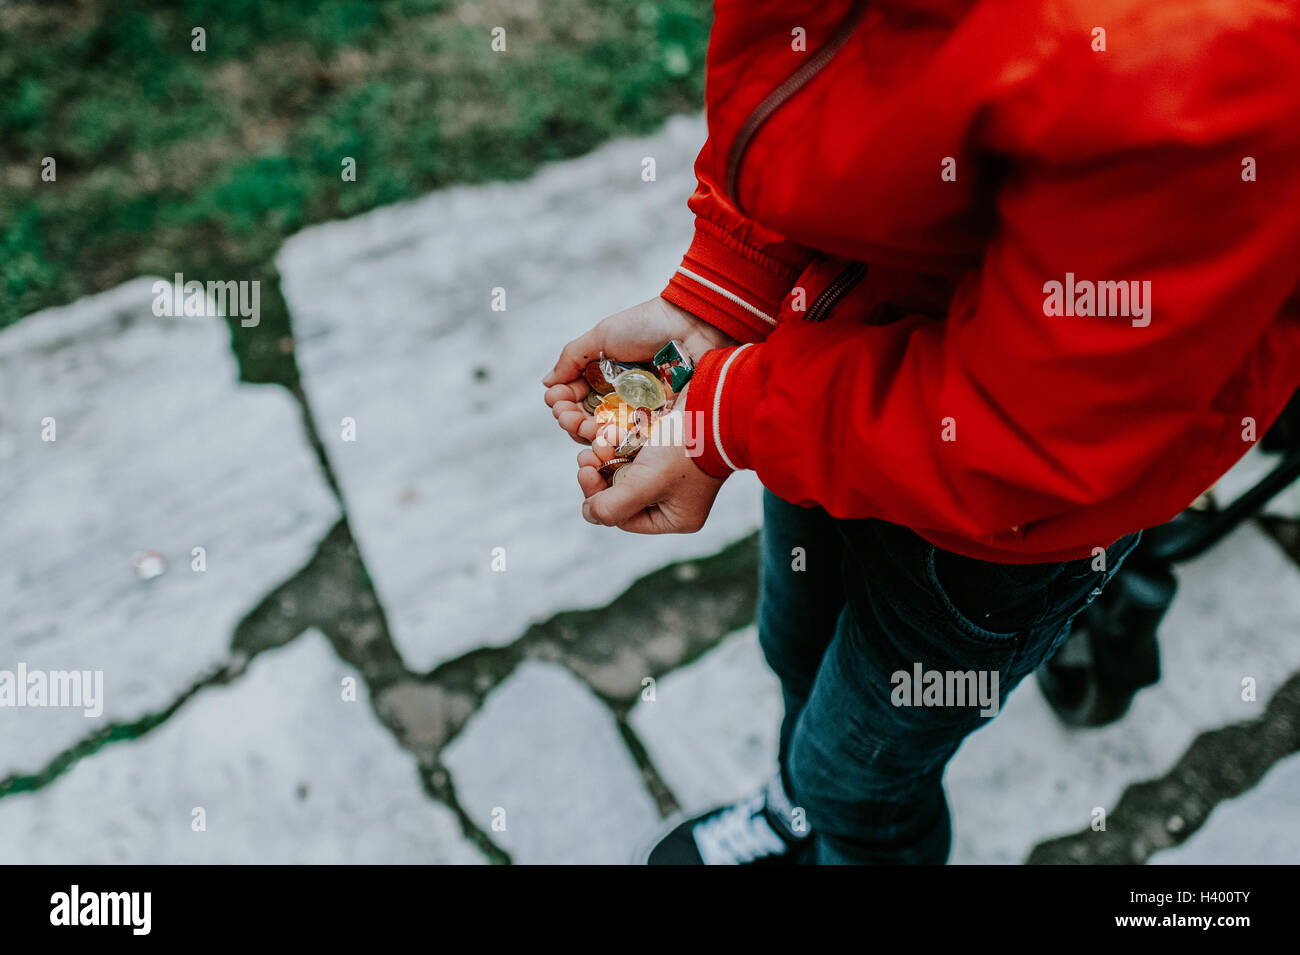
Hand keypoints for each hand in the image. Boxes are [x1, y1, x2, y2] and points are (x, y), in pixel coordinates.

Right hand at [542, 297, 734, 444]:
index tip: (557, 400)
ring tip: (585, 426)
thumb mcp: (602, 335)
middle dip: (569, 421)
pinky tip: (604, 435)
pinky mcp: (657, 424)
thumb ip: (572, 359)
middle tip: (567, 416)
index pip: (573, 400)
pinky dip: (613, 441)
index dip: (561, 404)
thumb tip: (548, 383)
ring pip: (604, 436)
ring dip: (586, 434)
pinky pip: (631, 441)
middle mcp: (618, 397)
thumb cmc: (648, 324)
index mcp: (603, 376)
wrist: (692, 326)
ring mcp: (637, 413)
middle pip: (584, 422)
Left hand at [575, 395, 724, 533]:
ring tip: (596, 443)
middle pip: (622, 494)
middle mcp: (674, 496)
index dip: (598, 498)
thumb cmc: (684, 449)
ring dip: (605, 456)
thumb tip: (590, 514)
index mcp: (676, 516)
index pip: (624, 518)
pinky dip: (618, 441)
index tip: (584, 472)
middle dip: (600, 474)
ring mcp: (670, 469)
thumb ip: (613, 507)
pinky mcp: (665, 445)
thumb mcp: (645, 485)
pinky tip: (608, 432)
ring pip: (625, 469)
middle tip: (585, 458)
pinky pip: (634, 449)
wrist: (712, 404)